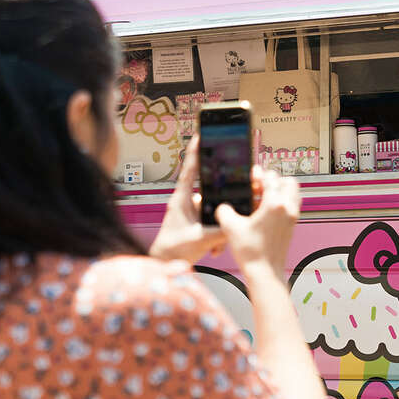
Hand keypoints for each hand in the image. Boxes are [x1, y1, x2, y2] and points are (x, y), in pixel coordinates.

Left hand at [148, 136, 226, 261]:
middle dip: (222, 205)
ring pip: (215, 211)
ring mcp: (193, 213)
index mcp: (182, 199)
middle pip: (212, 192)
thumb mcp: (199, 239)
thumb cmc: (173, 249)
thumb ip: (219, 230)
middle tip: (228, 214)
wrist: (163, 263)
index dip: (195, 151)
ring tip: (216, 243)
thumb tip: (235, 223)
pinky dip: (217, 236)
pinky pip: (214, 223)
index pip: (190, 169)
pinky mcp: (197, 223)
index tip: (201, 135)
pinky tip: (214, 248)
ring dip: (219, 228)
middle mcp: (187, 202)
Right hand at [216, 165, 301, 273]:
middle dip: (273, 180)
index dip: (258, 175)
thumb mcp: (230, 227)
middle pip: (287, 181)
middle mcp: (288, 208)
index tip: (249, 180)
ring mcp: (293, 217)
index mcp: (275, 204)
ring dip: (281, 189)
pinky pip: (293, 204)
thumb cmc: (251, 253)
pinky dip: (283, 201)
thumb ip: (224, 210)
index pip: (270, 177)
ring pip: (293, 192)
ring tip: (264, 197)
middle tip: (258, 187)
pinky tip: (266, 211)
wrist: (265, 273)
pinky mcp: (293, 225)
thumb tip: (224, 205)